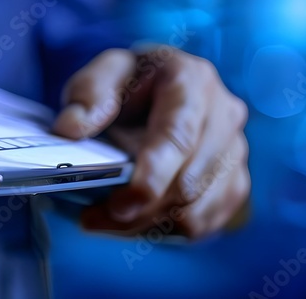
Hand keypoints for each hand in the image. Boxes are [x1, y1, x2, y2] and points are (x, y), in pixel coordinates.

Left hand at [53, 47, 249, 238]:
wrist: (156, 89)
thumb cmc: (129, 82)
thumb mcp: (101, 74)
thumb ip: (87, 95)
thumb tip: (70, 128)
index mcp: (192, 80)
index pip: (179, 136)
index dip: (153, 175)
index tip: (121, 205)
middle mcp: (224, 115)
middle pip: (189, 181)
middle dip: (140, 209)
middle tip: (94, 217)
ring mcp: (235, 151)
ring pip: (197, 209)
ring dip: (148, 224)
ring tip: (105, 219)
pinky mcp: (234, 181)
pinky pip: (205, 222)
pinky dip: (166, 231)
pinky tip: (135, 221)